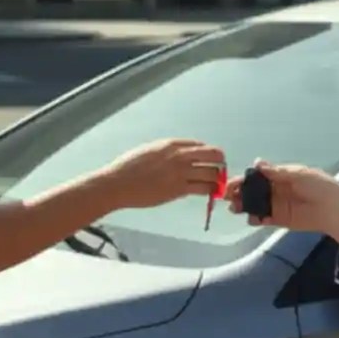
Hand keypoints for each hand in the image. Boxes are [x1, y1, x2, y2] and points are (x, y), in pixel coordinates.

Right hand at [100, 139, 225, 209]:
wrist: (118, 183)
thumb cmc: (127, 167)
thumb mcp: (148, 150)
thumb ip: (165, 151)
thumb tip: (176, 155)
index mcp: (171, 144)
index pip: (200, 145)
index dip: (207, 153)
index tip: (209, 160)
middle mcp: (180, 156)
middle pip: (213, 155)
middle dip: (220, 162)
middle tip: (220, 169)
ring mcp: (181, 173)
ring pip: (212, 172)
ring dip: (217, 178)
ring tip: (216, 184)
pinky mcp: (179, 190)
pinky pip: (204, 189)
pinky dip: (210, 191)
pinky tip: (211, 193)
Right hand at [225, 159, 338, 254]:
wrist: (334, 210)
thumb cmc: (320, 187)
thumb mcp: (299, 174)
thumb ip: (277, 172)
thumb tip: (257, 163)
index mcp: (281, 175)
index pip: (258, 175)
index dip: (244, 178)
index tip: (232, 182)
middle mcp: (276, 189)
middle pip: (252, 189)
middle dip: (239, 192)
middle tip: (227, 196)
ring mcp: (276, 204)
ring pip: (254, 204)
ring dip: (243, 205)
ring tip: (234, 207)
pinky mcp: (279, 219)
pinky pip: (262, 218)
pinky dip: (254, 218)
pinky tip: (250, 218)